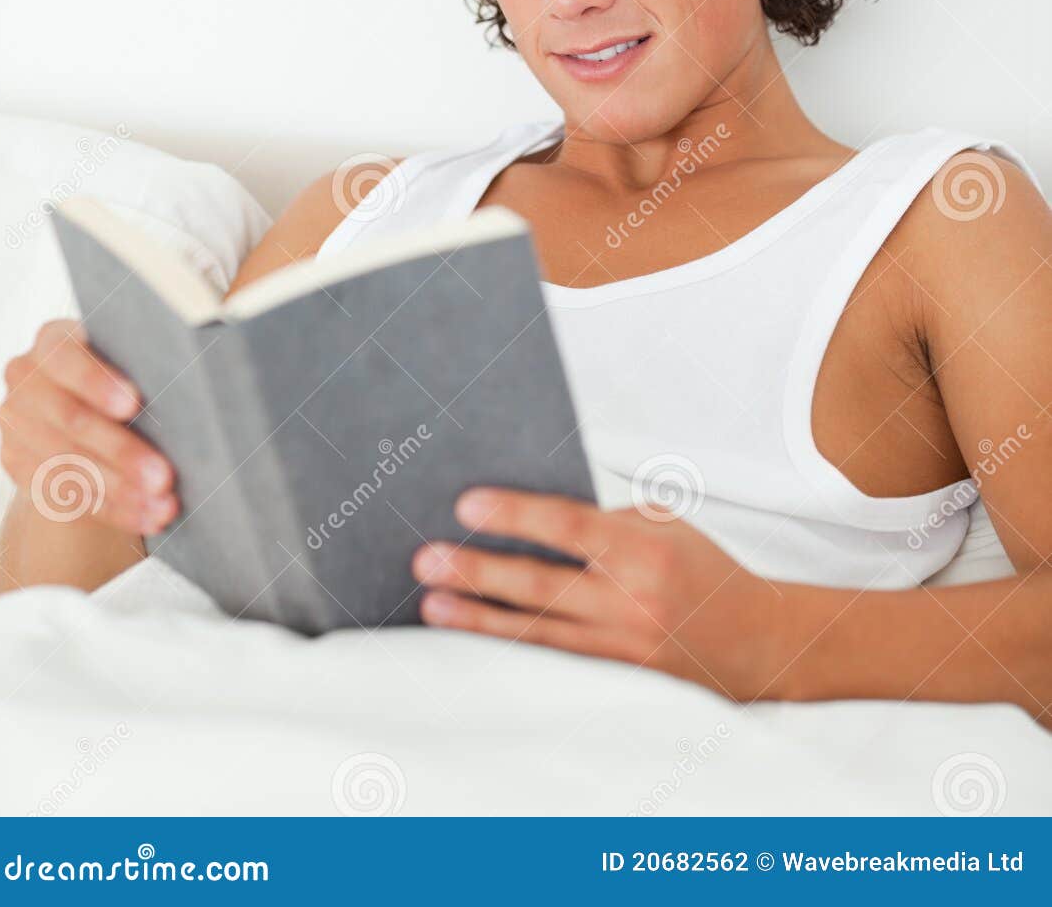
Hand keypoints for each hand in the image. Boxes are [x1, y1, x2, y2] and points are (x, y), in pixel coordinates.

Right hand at [0, 319, 178, 535]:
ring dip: (121, 490)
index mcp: (54, 340)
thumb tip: (199, 386)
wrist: (84, 409)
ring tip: (163, 505)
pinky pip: (63, 493)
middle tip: (163, 476)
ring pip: (68, 464)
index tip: (135, 403)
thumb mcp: (128, 360)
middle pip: (71, 419)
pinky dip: (111, 508)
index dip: (98, 383)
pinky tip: (144, 516)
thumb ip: (146, 366)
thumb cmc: (122, 374)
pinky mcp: (17, 462)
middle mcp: (26, 378)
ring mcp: (16, 423)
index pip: (67, 358)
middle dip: (121, 451)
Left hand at [411, 488, 782, 701]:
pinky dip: (512, 652)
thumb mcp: (665, 525)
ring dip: (480, 619)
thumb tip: (534, 518)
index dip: (515, 515)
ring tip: (434, 604)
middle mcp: (632, 603)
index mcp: (645, 551)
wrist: (759, 643)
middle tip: (427, 558)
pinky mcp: (618, 683)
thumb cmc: (705, 572)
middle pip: (541, 586)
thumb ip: (605, 521)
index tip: (468, 505)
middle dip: (478, 572)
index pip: (569, 526)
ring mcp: (623, 650)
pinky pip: (554, 664)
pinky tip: (477, 641)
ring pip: (537, 634)